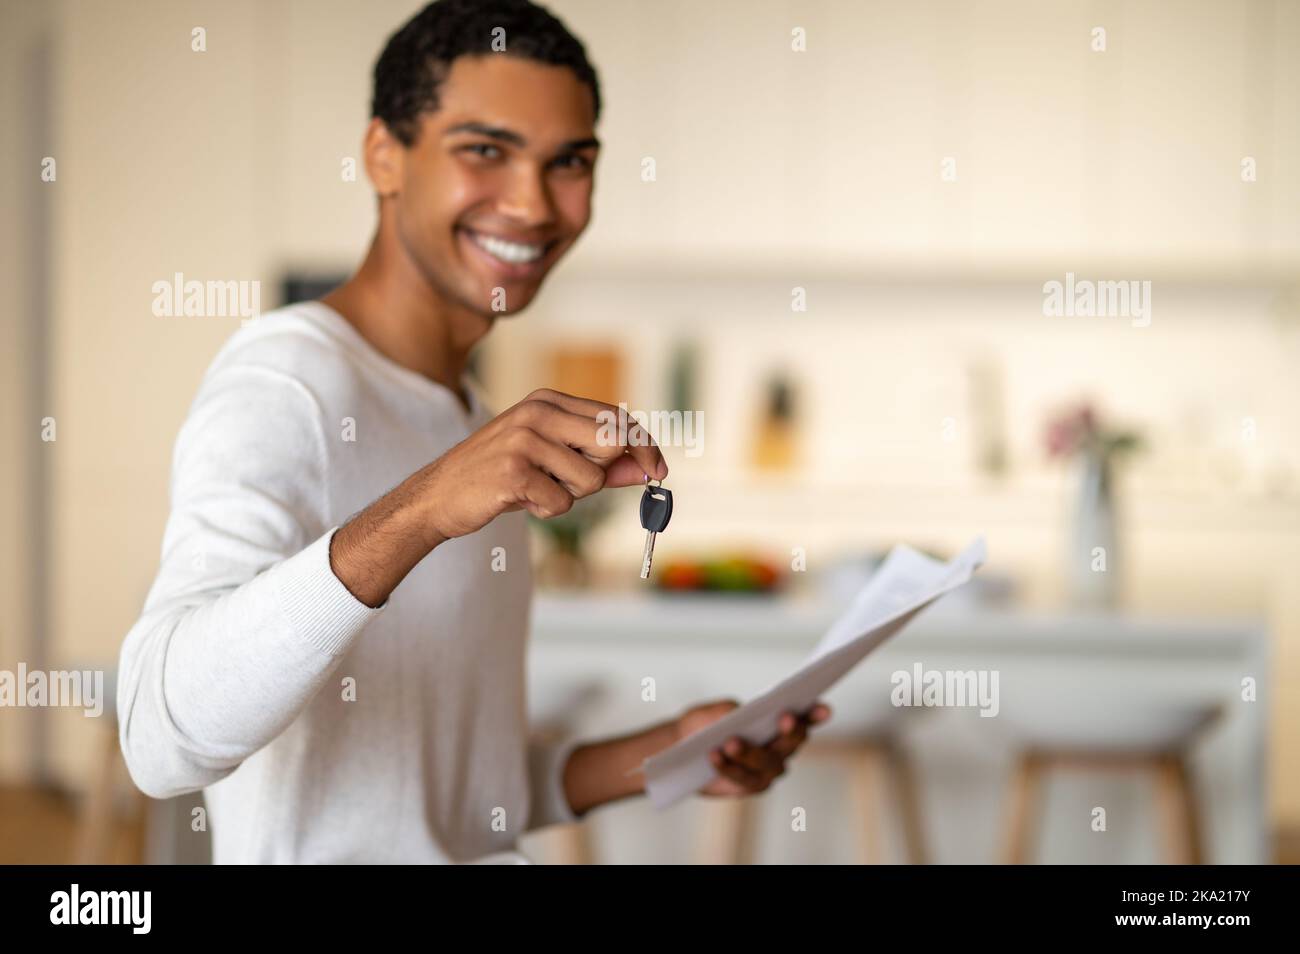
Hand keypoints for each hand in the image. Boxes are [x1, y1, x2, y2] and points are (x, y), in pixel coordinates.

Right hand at [415, 388, 667, 543]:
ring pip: (590, 479)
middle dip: (599, 473)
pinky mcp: (513, 470)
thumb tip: (647, 468)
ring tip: (535, 489)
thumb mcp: (552, 462)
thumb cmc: (501, 477)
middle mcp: (537, 411)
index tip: (659, 469)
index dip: (644, 445)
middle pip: (611, 444)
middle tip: (563, 480)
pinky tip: (519, 500)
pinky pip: (561, 502)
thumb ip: (601, 462)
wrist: (439, 495)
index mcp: (548, 400)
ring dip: (568, 496)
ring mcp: (524, 438)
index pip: (617, 417)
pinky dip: (546, 510)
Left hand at [674, 698, 831, 797]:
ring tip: (731, 742)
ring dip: (751, 752)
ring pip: (768, 763)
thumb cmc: (705, 724)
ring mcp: (768, 770)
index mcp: (779, 723)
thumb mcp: (713, 711)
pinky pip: (744, 778)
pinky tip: (715, 755)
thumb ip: (728, 713)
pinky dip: (729, 767)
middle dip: (791, 730)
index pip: (804, 718)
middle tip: (785, 716)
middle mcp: (781, 748)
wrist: (684, 749)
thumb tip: (738, 718)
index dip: (816, 714)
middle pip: (792, 742)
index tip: (825, 708)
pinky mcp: (750, 786)